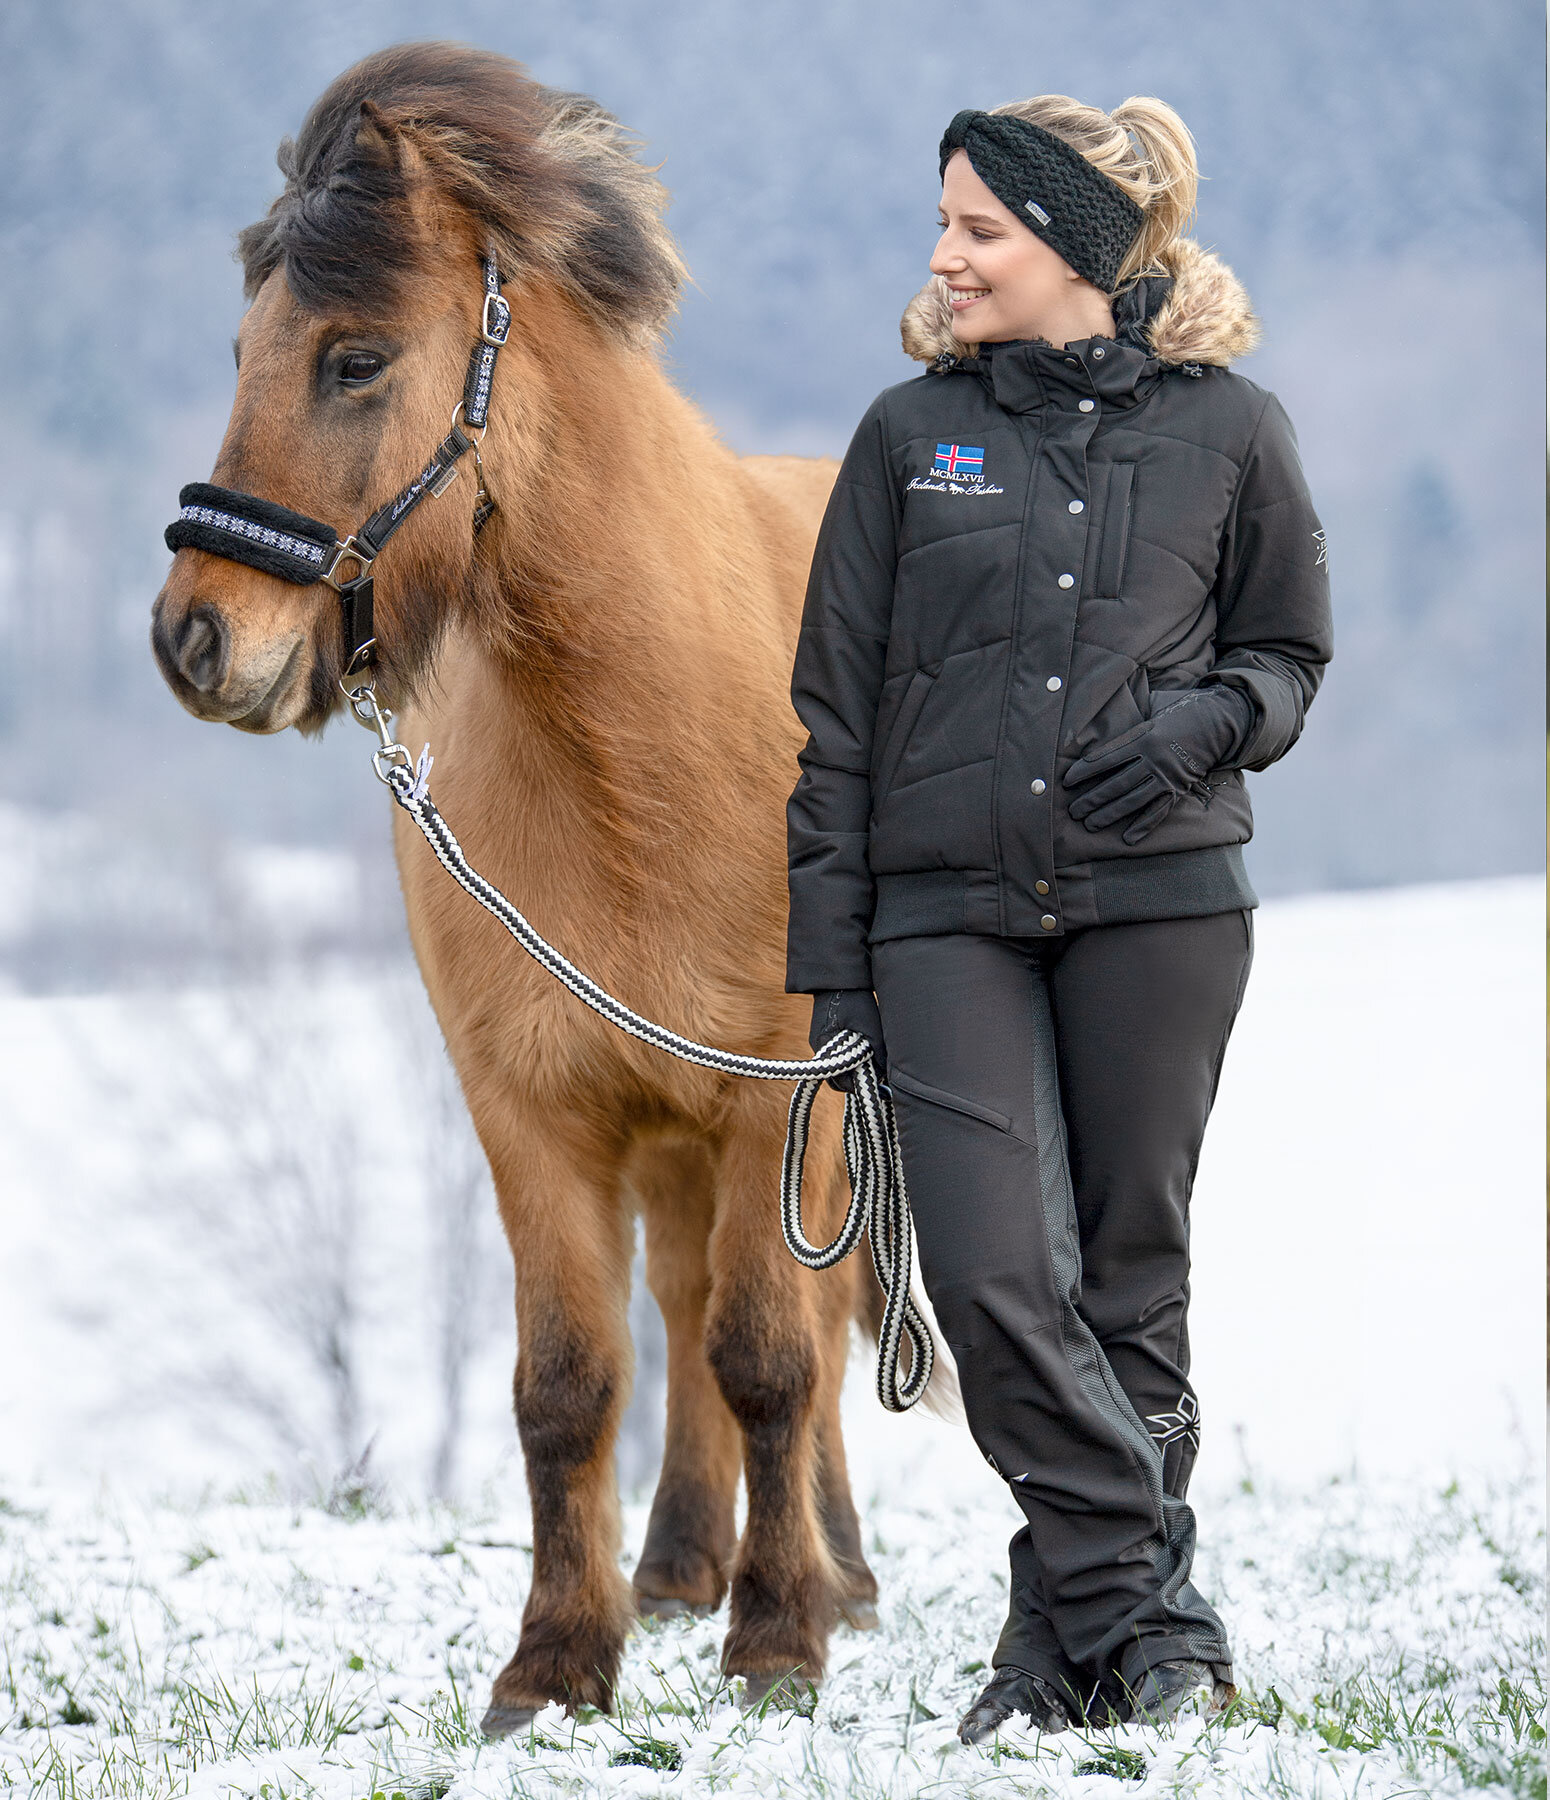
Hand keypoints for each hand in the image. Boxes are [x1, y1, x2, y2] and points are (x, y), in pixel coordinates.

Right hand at [808, 988, 886, 1091]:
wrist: (839, 976)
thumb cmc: (855, 1001)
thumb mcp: (872, 1029)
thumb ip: (878, 1054)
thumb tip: (884, 1075)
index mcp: (828, 1048)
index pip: (840, 1082)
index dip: (859, 1085)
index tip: (876, 1083)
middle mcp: (819, 1047)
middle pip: (836, 1077)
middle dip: (855, 1078)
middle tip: (874, 1072)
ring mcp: (819, 1039)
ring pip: (836, 1064)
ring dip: (852, 1065)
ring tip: (869, 1057)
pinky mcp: (823, 1032)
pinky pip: (834, 1052)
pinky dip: (847, 1054)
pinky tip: (861, 1044)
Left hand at [1063, 685, 1255, 845]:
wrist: (1218, 721)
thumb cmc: (1179, 712)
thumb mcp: (1152, 710)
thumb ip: (1130, 723)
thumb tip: (1102, 724)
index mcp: (1142, 738)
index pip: (1106, 758)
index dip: (1084, 771)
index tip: (1066, 781)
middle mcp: (1153, 759)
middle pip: (1116, 784)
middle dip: (1092, 799)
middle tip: (1073, 811)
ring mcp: (1166, 776)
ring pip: (1133, 800)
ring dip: (1110, 814)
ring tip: (1091, 824)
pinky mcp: (1179, 789)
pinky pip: (1159, 811)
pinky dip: (1143, 825)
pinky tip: (1128, 838)